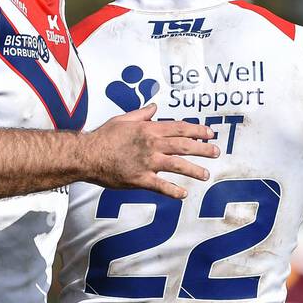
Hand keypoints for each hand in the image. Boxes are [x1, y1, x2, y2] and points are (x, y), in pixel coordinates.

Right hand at [84, 104, 217, 198]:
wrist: (87, 154)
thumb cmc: (104, 136)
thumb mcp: (123, 119)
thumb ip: (142, 114)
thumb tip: (155, 107)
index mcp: (149, 129)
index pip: (179, 128)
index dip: (197, 130)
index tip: (209, 133)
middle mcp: (152, 145)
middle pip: (184, 145)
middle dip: (203, 149)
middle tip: (216, 152)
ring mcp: (147, 162)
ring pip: (177, 165)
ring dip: (194, 170)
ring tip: (206, 175)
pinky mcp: (139, 179)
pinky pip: (160, 186)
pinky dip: (173, 191)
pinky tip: (183, 194)